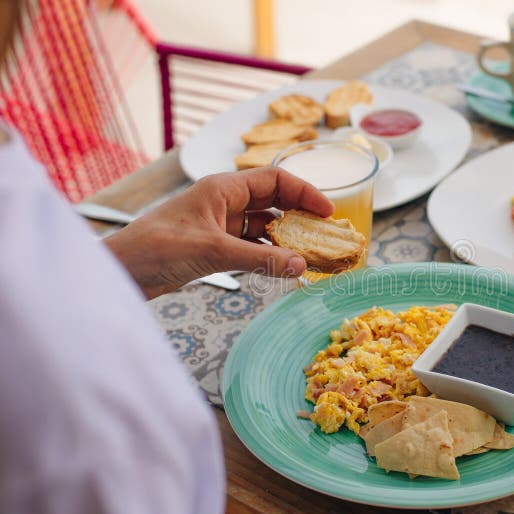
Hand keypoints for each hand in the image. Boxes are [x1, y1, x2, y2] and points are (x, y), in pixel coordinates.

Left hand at [104, 167, 333, 298]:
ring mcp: (219, 223)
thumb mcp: (213, 251)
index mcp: (223, 188)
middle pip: (273, 200)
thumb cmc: (157, 248)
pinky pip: (251, 244)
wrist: (123, 271)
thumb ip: (259, 258)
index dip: (304, 192)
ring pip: (263, 224)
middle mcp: (224, 201)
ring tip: (309, 253)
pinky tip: (281, 266)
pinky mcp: (214, 245)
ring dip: (285, 237)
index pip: (275, 179)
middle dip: (300, 214)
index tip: (327, 211)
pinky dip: (268, 253)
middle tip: (324, 233)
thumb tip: (301, 265)